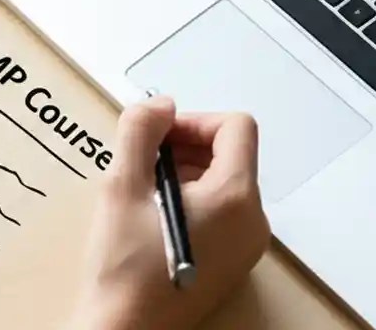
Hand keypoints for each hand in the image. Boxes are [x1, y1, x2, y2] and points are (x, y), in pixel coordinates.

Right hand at [70, 97, 269, 329]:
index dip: (194, 121)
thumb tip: (161, 104)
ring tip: (144, 192)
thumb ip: (141, 130)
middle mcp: (253, 221)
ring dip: (187, 174)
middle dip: (187, 147)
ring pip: (225, 183)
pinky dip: (193, 202)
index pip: (235, 127)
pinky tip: (154, 218)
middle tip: (144, 162)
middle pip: (232, 154)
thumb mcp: (122, 186)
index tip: (159, 137)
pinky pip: (223, 213)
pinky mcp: (233, 264)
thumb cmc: (124, 270)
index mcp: (237, 197)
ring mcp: (246, 246)